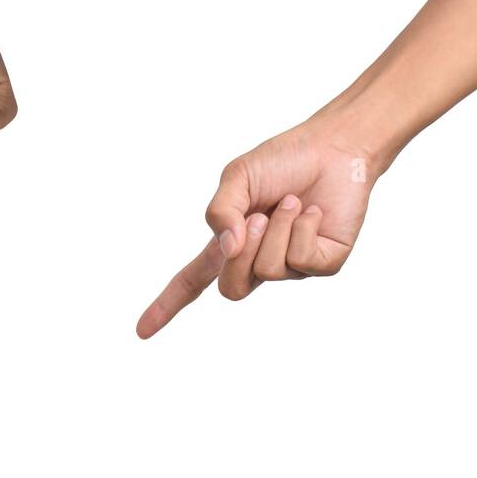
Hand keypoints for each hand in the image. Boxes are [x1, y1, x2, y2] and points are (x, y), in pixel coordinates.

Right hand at [136, 111, 376, 337]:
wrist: (335, 146)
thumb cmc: (284, 160)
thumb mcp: (237, 178)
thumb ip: (219, 213)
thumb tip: (229, 250)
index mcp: (228, 246)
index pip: (190, 283)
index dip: (166, 307)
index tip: (141, 332)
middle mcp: (257, 262)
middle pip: (231, 289)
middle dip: (242, 254)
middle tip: (258, 217)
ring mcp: (291, 268)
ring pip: (268, 271)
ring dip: (278, 229)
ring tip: (292, 202)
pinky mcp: (323, 264)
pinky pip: (302, 261)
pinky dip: (304, 229)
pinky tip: (313, 211)